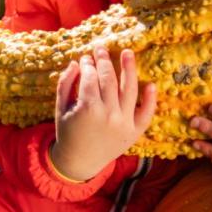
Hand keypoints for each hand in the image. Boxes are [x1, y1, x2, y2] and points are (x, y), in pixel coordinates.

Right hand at [50, 48, 155, 181]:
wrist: (80, 162)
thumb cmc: (68, 132)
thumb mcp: (61, 108)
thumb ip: (65, 83)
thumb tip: (75, 63)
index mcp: (87, 108)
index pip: (90, 77)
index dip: (87, 64)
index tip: (85, 58)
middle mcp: (108, 114)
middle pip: (109, 79)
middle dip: (104, 61)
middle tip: (101, 49)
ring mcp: (124, 123)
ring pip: (129, 89)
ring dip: (129, 68)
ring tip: (128, 53)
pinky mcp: (134, 132)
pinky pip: (146, 113)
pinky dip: (150, 99)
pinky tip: (150, 83)